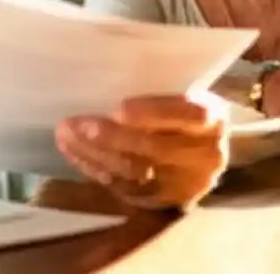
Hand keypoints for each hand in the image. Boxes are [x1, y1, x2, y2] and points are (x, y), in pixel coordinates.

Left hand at [55, 92, 228, 209]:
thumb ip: (159, 89)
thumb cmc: (183, 111)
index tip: (119, 109)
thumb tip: (109, 77)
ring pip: (135, 172)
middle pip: (156, 149)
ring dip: (95, 154)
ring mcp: (183, 185)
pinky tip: (74, 152)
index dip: (153, 113)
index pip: (188, 115)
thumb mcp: (185, 92)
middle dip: (112, 137)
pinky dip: (95, 168)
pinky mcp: (161, 203)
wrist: (203, 152)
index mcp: (213, 120)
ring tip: (66, 135)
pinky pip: (123, 188)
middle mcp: (205, 157)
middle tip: (77, 125)